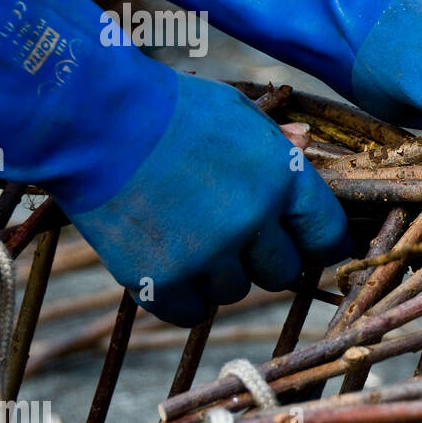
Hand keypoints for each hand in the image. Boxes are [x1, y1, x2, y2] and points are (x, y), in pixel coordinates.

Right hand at [0, 0, 349, 325]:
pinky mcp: (163, 279)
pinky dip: (181, 297)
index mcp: (282, 179)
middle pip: (282, 272)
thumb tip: (307, 141)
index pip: (328, 237)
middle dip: (263, 258)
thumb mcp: (238, 113)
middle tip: (232, 235)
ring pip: (235, 291)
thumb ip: (276, 143)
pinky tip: (166, 263)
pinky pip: (191, 313)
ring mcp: (208, 254)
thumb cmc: (170, 110)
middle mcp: (254, 221)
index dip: (319, 245)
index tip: (308, 248)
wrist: (94, 121)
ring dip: (217, 274)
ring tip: (186, 234)